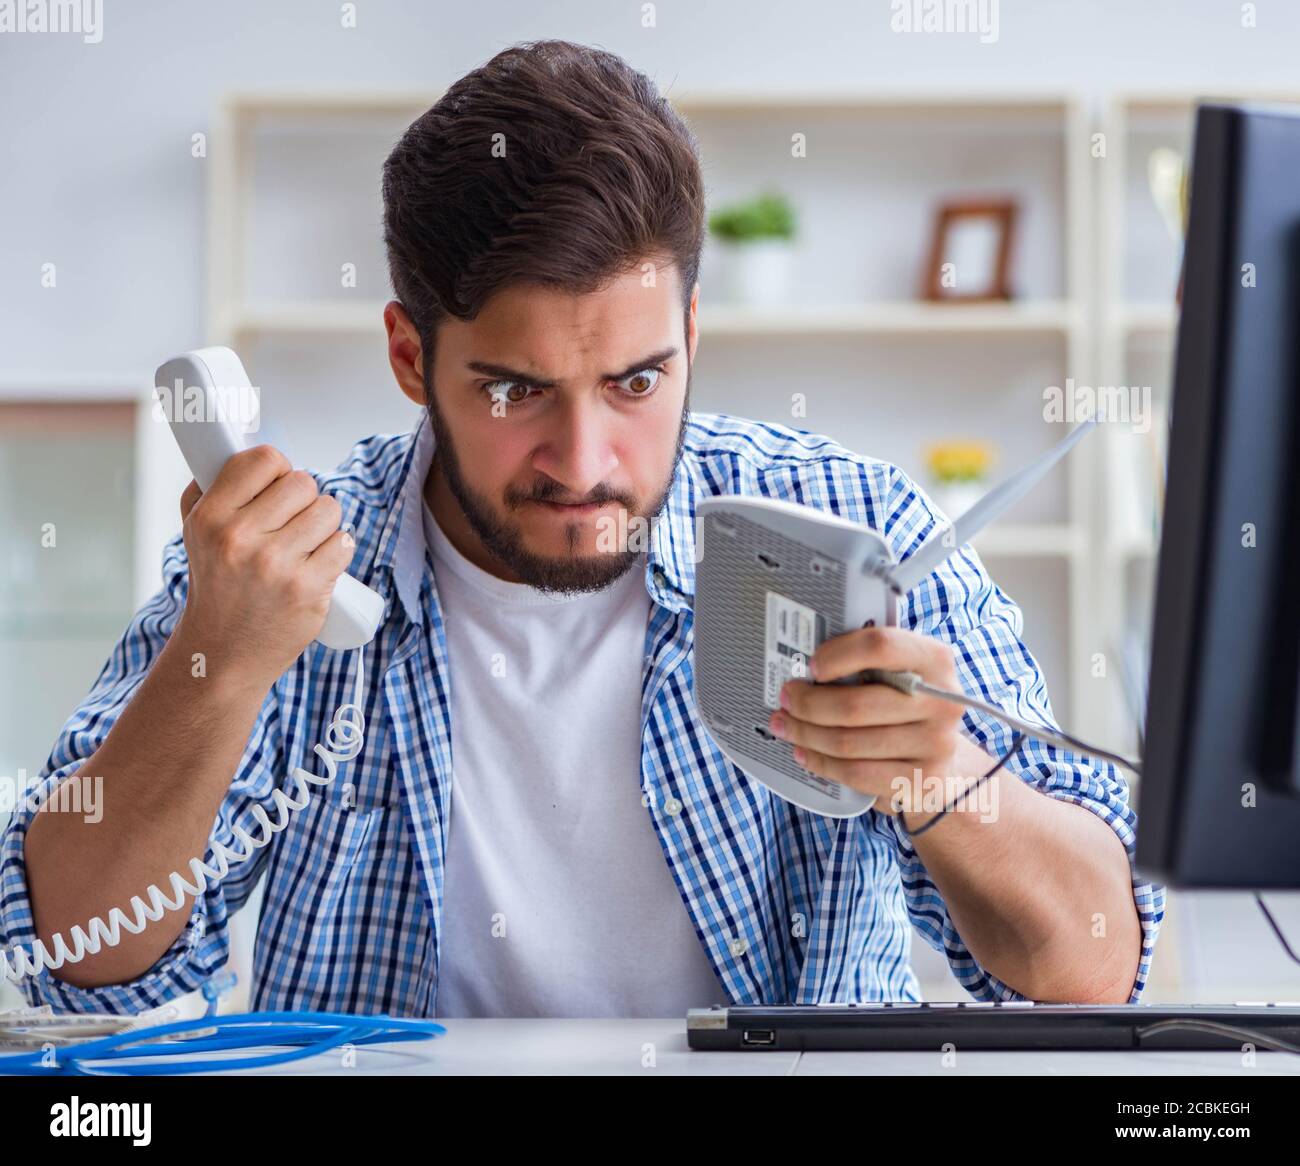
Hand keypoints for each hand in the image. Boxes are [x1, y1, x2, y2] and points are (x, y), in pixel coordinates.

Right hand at [177, 444, 355, 687]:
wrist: (224, 652)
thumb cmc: (217, 584)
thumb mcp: (195, 532)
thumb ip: (211, 486)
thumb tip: (242, 444)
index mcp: (211, 518)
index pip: (264, 460)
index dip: (278, 469)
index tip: (277, 485)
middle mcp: (240, 539)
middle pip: (303, 483)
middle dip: (304, 499)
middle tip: (293, 522)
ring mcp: (276, 566)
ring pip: (329, 511)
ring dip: (325, 524)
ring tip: (306, 543)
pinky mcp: (307, 590)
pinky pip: (344, 544)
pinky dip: (338, 550)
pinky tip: (320, 562)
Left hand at [767, 625, 970, 815]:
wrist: (943, 758)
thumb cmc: (906, 704)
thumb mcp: (899, 673)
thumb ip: (866, 662)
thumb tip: (804, 667)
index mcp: (934, 659)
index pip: (880, 646)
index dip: (837, 655)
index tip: (811, 666)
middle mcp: (941, 700)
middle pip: (854, 704)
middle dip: (807, 703)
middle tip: (786, 699)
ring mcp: (935, 743)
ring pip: (848, 742)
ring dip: (805, 734)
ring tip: (785, 726)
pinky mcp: (921, 780)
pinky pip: (855, 773)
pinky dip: (821, 763)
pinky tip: (804, 753)